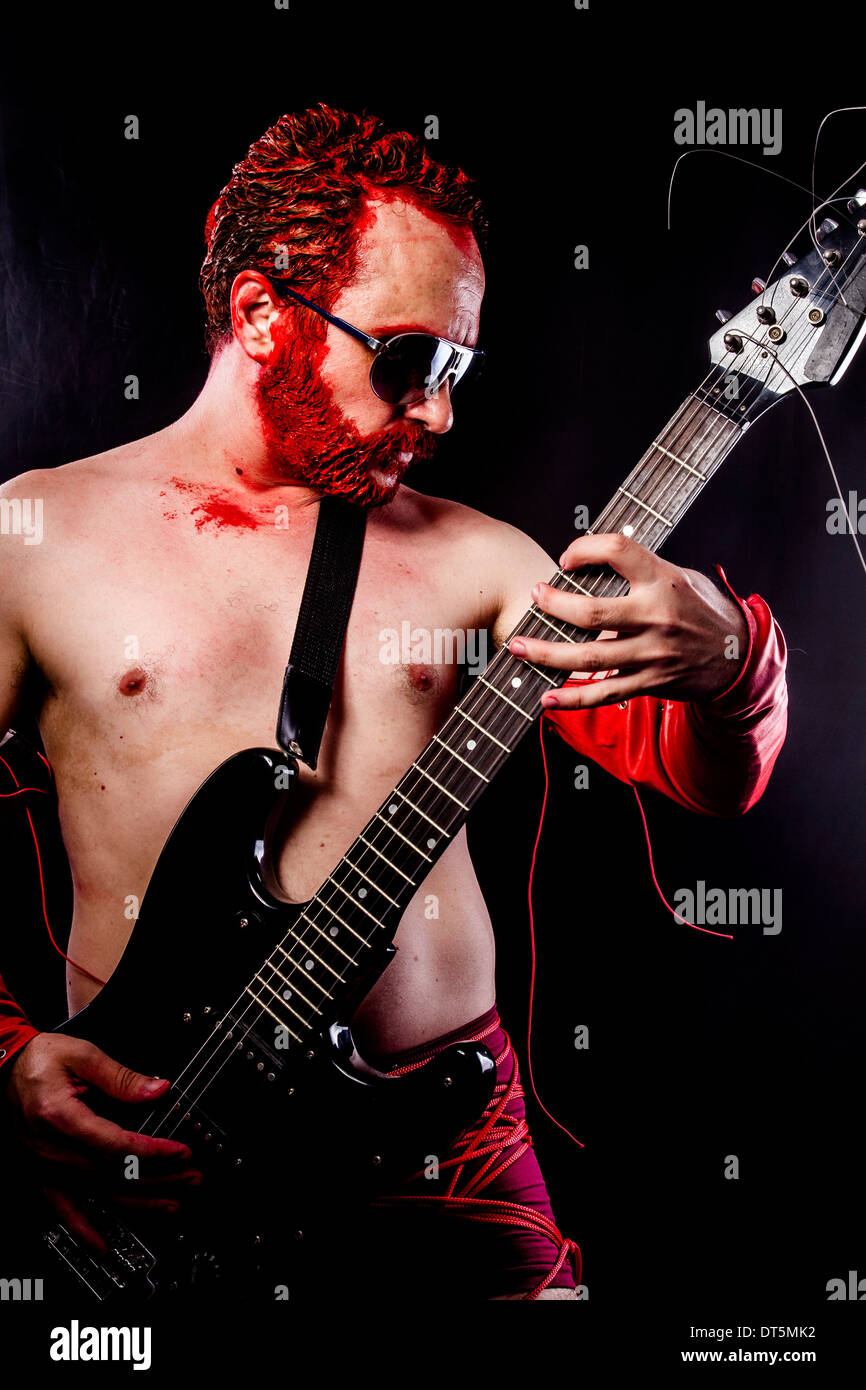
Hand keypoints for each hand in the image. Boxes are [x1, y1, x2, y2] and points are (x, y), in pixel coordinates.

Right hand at [3, 1033, 201, 1252]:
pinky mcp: (44, 1173)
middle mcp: (52, 1148)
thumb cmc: (40, 1059)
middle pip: (114, 1172)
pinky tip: (103, 1245)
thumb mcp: (83, 1056)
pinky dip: (84, 1230)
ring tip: (172, 1204)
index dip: (151, 1152)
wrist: (5, 1069)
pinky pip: (64, 1209)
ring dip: (138, 1202)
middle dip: (158, 1179)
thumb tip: (158, 1090)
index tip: (180, 1153)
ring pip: (99, 1192)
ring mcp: (47, 1165)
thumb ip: (121, 1077)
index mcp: (61, 1116)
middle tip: (191, 1178)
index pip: (116, 1143)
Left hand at [508, 532, 748, 708]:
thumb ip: (642, 569)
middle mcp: (656, 617)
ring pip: (589, 658)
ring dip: (547, 654)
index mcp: (664, 580)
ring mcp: (652, 654)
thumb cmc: (702, 609)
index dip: (585, 548)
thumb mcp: (681, 576)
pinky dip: (573, 699)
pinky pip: (604, 693)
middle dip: (553, 606)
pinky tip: (546, 698)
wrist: (739, 656)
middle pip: (591, 614)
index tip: (566, 558)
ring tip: (518, 647)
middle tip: (534, 597)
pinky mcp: (649, 682)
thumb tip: (592, 560)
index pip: (618, 551)